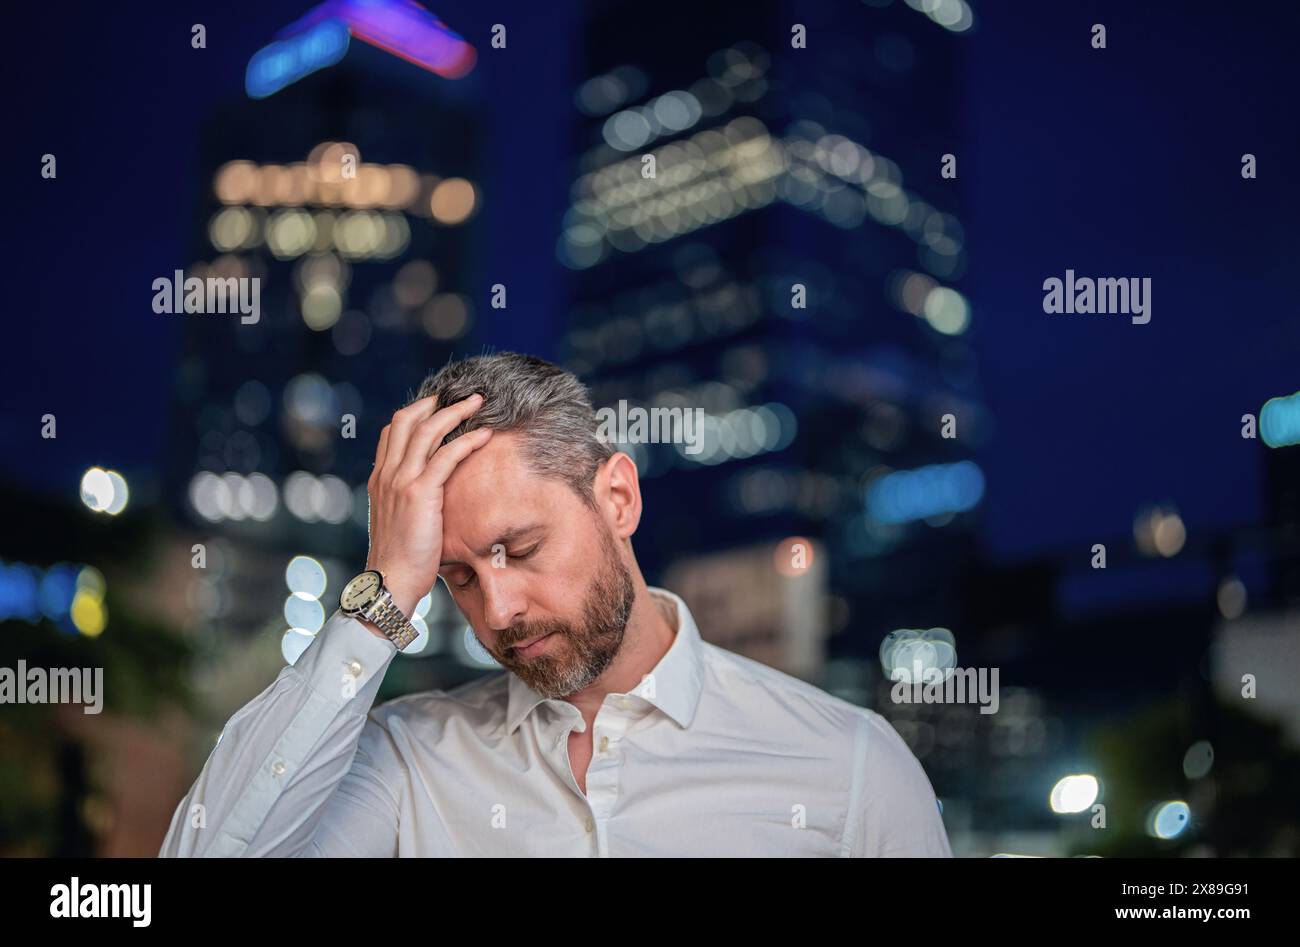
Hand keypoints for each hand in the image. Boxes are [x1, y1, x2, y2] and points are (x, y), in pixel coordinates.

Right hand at [363, 393, 493, 617]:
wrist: (390, 582)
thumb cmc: (401, 560)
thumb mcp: (399, 523)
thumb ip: (409, 502)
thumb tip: (431, 496)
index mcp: (380, 479)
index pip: (393, 431)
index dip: (416, 412)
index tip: (439, 405)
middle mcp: (387, 474)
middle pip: (408, 420)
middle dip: (436, 402)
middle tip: (463, 395)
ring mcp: (401, 481)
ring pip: (428, 430)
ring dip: (456, 411)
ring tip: (479, 403)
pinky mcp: (419, 493)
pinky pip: (447, 455)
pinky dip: (468, 440)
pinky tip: (485, 434)